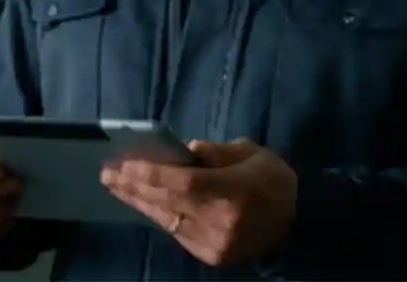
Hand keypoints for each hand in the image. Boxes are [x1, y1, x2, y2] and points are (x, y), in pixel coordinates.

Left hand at [101, 138, 296, 266]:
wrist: (299, 223)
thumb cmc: (273, 179)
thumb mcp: (251, 153)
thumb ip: (216, 152)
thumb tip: (184, 150)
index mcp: (233, 192)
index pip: (182, 183)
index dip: (151, 174)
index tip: (124, 164)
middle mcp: (220, 222)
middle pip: (167, 203)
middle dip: (134, 187)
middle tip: (107, 173)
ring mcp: (214, 243)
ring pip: (167, 220)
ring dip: (139, 202)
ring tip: (116, 186)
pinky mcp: (211, 256)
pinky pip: (177, 232)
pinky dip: (159, 215)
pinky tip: (143, 202)